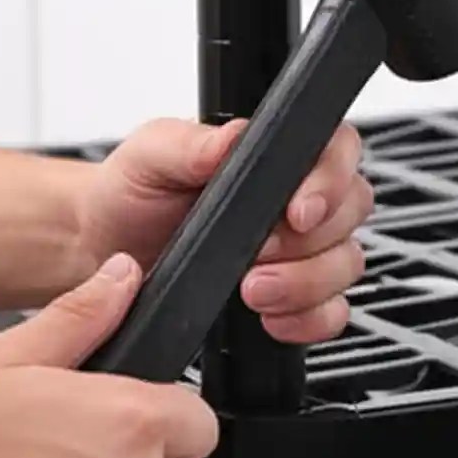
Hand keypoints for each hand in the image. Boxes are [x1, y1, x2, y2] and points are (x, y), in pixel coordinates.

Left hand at [78, 118, 371, 343]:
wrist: (106, 251)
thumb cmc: (131, 194)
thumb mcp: (149, 156)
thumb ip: (190, 144)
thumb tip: (232, 138)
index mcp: (275, 151)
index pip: (337, 150)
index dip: (329, 182)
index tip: (297, 210)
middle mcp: (298, 196)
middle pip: (351, 211)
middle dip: (308, 242)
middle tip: (259, 256)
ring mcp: (301, 250)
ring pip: (346, 264)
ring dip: (306, 283)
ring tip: (252, 290)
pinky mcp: (295, 298)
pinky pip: (332, 312)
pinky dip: (309, 320)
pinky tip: (270, 319)